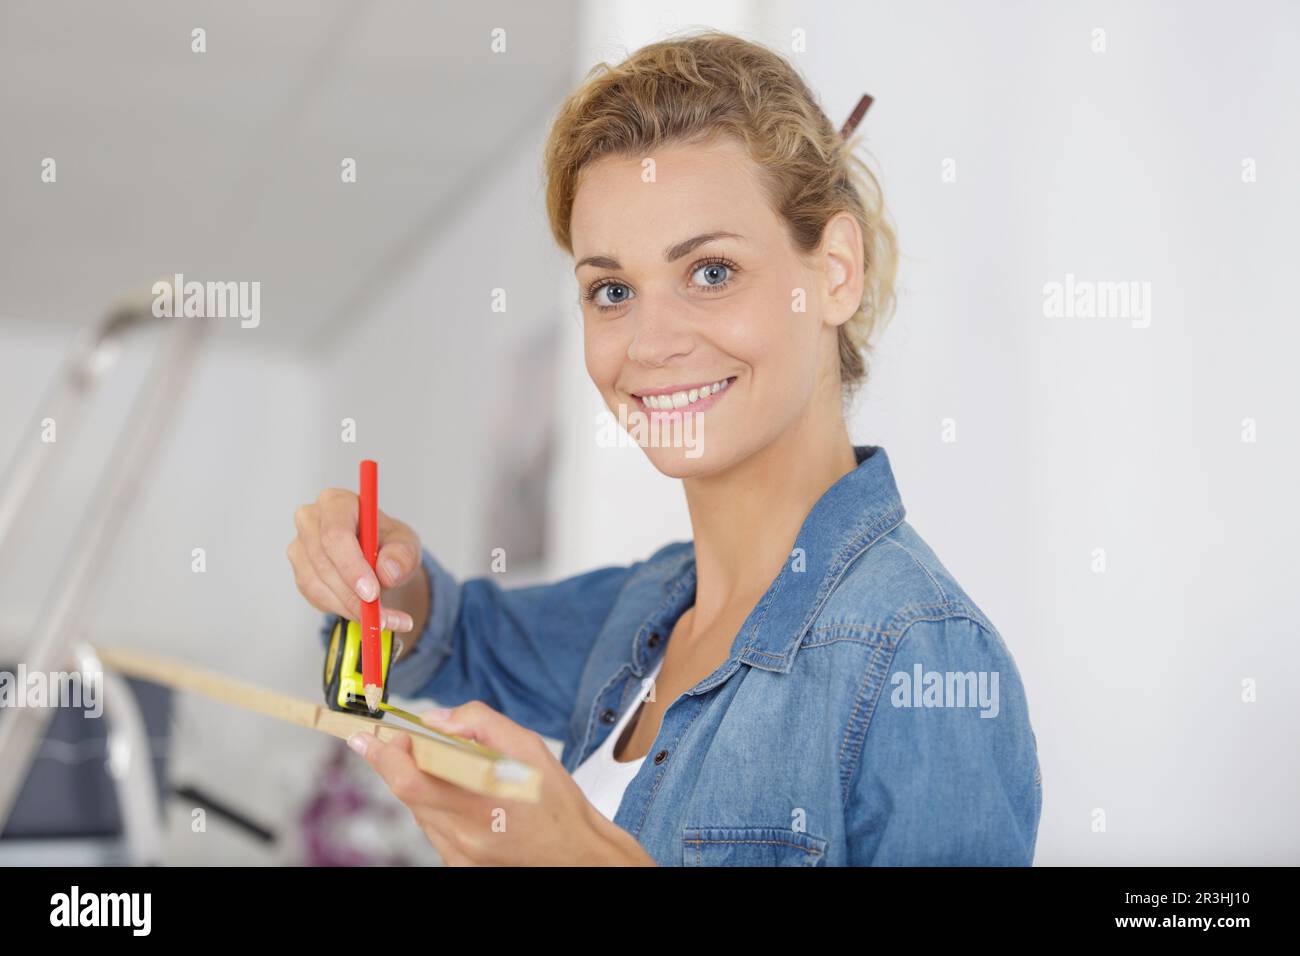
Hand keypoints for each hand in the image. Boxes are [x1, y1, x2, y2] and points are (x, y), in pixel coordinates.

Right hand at [286, 487, 424, 632]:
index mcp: (337, 502)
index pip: (336, 534)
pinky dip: (342, 609)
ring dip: (350, 606)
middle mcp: (311, 520)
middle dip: (353, 594)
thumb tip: (387, 572)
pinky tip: (363, 611)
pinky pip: (316, 597)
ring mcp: (301, 547)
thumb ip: (402, 556)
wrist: (380, 560)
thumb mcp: (407, 546)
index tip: (372, 592)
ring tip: (382, 618)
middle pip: (324, 562)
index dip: (352, 565)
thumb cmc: (390, 544)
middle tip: (380, 615)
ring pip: (317, 584)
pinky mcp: (300, 572)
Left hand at [347, 700, 656, 865]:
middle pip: (409, 794)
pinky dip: (439, 808)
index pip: (410, 778)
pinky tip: (464, 799)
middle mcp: (463, 832)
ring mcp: (459, 853)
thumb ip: (480, 724)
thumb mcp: (529, 746)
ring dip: (423, 785)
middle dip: (397, 763)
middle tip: (395, 742)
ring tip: (450, 771)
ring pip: (420, 811)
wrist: (576, 854)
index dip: (383, 755)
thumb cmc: (556, 800)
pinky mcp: (460, 865)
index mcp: (479, 798)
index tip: (368, 737)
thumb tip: (436, 719)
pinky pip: (435, 830)